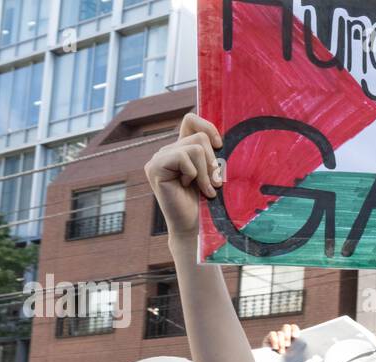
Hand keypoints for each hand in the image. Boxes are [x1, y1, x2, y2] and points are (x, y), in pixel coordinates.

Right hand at [144, 112, 223, 240]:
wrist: (196, 227)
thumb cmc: (208, 204)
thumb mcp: (214, 173)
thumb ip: (212, 154)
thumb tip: (220, 138)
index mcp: (181, 149)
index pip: (190, 120)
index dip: (207, 126)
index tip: (220, 145)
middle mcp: (168, 151)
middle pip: (199, 136)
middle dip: (213, 161)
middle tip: (215, 183)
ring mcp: (159, 158)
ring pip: (194, 147)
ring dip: (206, 172)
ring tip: (206, 190)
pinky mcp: (154, 167)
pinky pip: (184, 157)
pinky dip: (194, 174)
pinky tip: (189, 188)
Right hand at [262, 323, 300, 353]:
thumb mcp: (295, 355)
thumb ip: (298, 347)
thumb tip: (301, 340)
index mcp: (293, 338)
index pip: (294, 328)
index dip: (295, 330)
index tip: (295, 336)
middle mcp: (284, 336)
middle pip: (286, 327)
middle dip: (287, 335)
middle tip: (288, 345)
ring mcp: (276, 337)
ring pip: (280, 333)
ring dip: (281, 343)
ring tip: (282, 352)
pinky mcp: (268, 339)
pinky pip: (272, 334)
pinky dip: (275, 340)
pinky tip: (275, 348)